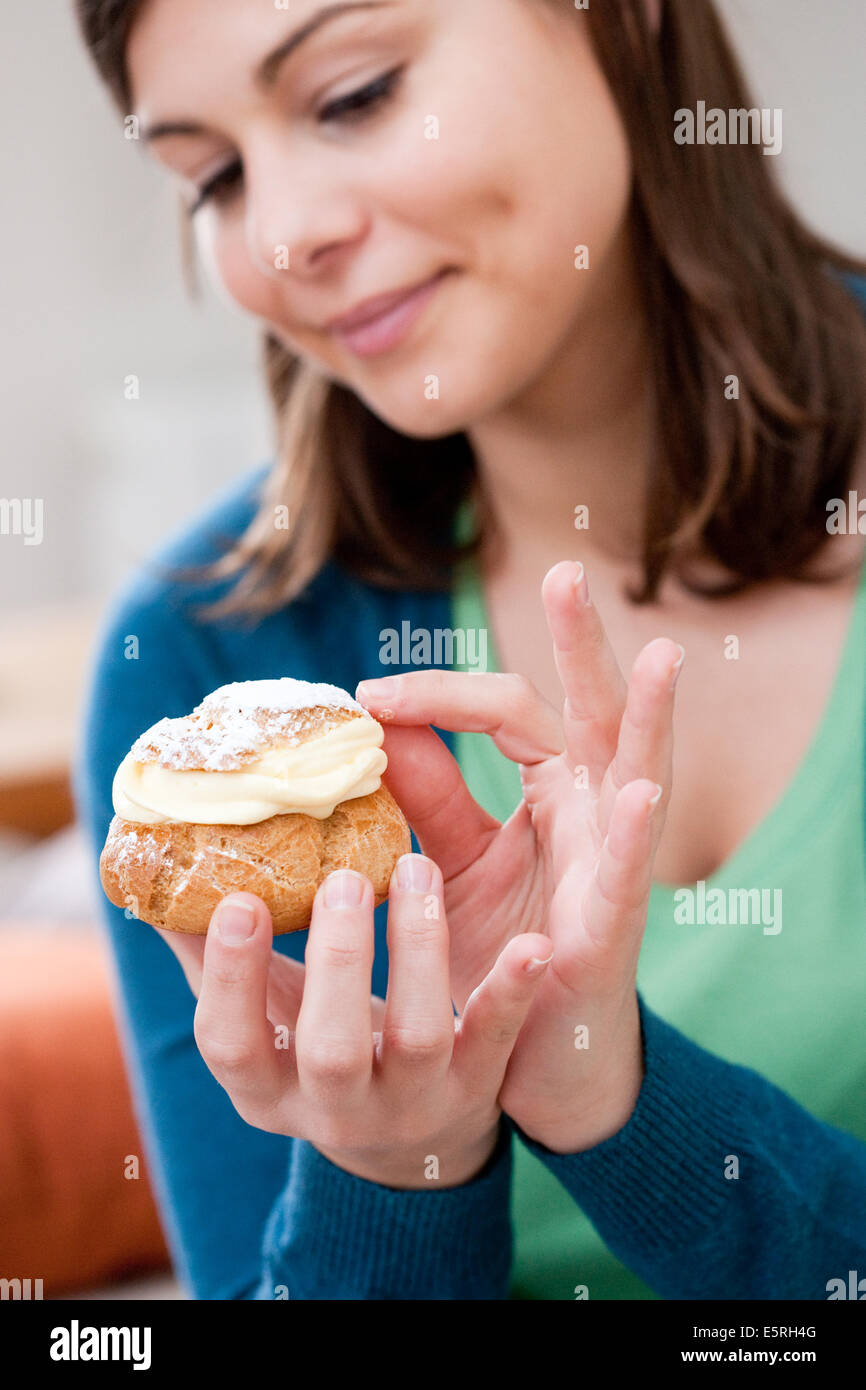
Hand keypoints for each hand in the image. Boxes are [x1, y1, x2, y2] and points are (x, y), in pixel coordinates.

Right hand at [154, 856, 550, 1188]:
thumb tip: (154, 868)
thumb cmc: (319, 1046)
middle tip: (343, 878)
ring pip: (418, 1037)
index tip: (239, 900)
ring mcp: (412, 1103)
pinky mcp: (476, 1088)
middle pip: (330, 1051)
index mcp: (267, 1085)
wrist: (409, 1140)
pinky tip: (529, 941)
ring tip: (418, 866)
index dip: (228, 978)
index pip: (231, 1046)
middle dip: (336, 962)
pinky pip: (497, 1039)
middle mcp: (335, 1108)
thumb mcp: (265, 1015)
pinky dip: (512, 991)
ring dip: (418, 950)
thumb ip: (213, 955)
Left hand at [354, 560, 682, 1154]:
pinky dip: (631, 829)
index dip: (440, 695)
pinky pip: (626, 873)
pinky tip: (638, 787)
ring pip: (638, 772)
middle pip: (590, 710)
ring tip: (657, 656)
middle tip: (568, 573)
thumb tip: (380, 724)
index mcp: (550, 789)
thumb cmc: (499, 952)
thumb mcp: (452, 863)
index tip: (366, 699)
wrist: (523, 1056)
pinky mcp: (613, 928)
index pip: (505, 710)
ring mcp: (610, 864)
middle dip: (583, 644)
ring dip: (648, 715)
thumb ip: (428, 796)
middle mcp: (589, 811)